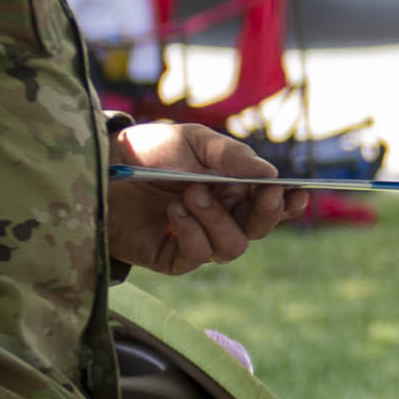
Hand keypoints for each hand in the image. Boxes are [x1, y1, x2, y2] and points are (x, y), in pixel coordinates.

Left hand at [105, 122, 301, 274]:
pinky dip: (192, 233)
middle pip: (258, 230)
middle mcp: (219, 218)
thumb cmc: (148, 151)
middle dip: (265, 213)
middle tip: (262, 192)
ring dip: (218, 220)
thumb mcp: (193, 141)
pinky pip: (197, 256)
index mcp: (232, 189)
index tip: (298, 193)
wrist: (100, 168)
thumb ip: (231, 156)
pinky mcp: (170, 257)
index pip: (270, 204)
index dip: (288, 204)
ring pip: (232, 248)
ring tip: (192, 193)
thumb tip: (270, 176)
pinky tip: (174, 211)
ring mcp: (196, 240)